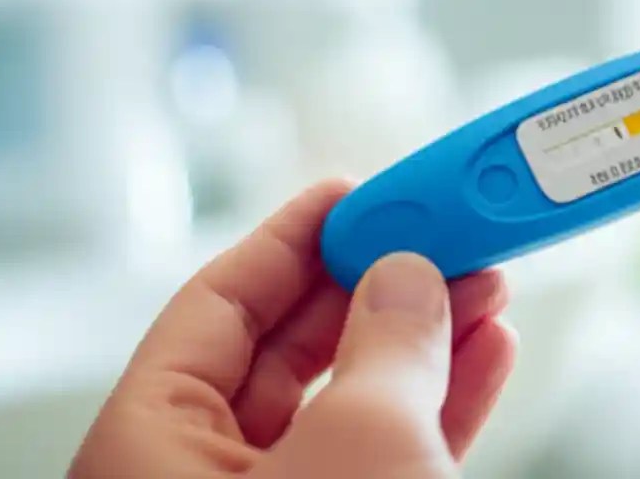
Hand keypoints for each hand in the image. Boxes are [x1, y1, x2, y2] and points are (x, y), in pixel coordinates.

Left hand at [70, 180, 515, 477]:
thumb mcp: (360, 446)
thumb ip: (386, 346)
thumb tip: (406, 277)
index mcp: (151, 446)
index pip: (218, 304)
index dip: (294, 236)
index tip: (357, 189)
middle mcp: (204, 474)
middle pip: (294, 345)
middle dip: (380, 283)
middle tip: (442, 232)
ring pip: (354, 398)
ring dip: (428, 338)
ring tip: (487, 284)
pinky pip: (390, 451)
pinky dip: (442, 402)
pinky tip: (488, 350)